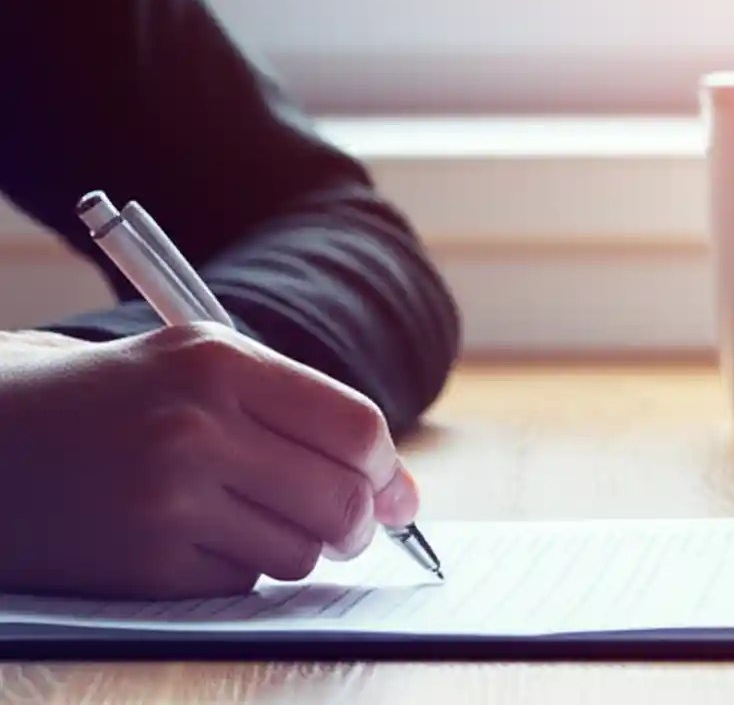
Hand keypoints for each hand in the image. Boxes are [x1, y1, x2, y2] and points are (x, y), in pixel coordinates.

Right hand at [0, 323, 419, 598]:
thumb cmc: (117, 399)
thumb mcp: (203, 368)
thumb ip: (307, 415)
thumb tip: (403, 493)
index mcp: (218, 364)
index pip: (356, 428)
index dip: (385, 468)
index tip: (387, 487)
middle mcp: (194, 428)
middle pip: (342, 501)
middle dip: (359, 521)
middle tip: (345, 522)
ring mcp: (165, 501)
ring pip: (300, 552)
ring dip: (297, 544)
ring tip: (249, 514)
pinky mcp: (141, 564)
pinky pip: (244, 582)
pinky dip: (239, 565)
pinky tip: (195, 534)